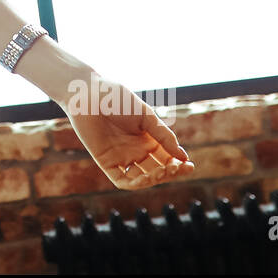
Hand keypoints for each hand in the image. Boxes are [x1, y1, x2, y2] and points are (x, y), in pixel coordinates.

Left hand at [65, 71, 194, 190]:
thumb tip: (183, 157)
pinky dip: (135, 183)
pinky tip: (146, 178)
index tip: (189, 165)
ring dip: (155, 178)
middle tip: (179, 168)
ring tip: (165, 171)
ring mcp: (122, 157)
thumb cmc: (117, 99)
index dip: (179, 164)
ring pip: (143, 177)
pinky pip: (122, 180)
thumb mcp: (145, 116)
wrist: (88, 94)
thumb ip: (163, 135)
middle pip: (158, 169)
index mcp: (148, 139)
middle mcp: (136, 150)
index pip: (168, 158)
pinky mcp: (106, 162)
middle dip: (170, 172)